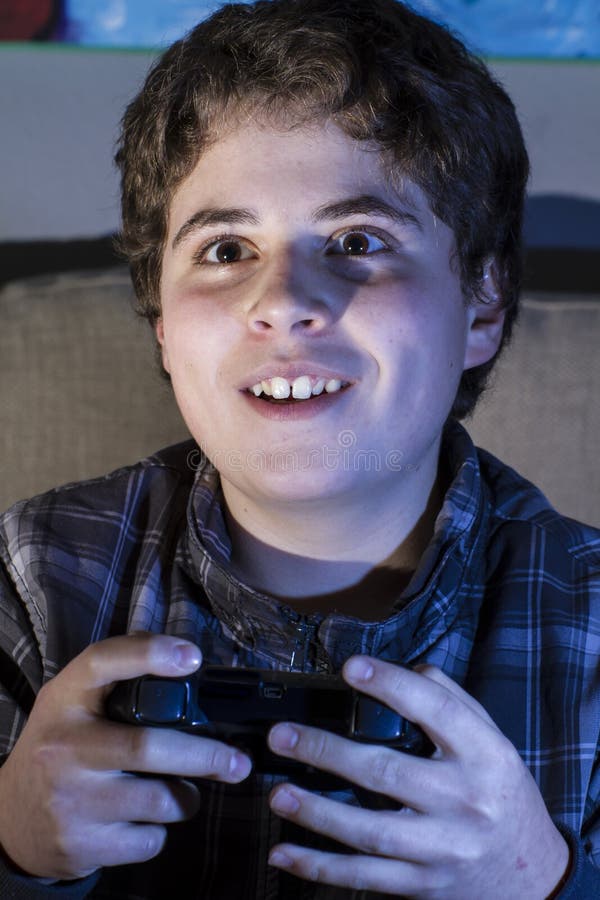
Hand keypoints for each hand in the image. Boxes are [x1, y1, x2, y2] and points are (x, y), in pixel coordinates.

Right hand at [0, 633, 251, 880]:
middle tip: (237, 762)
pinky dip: (159, 831)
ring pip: (160, 800)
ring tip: (180, 791)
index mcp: (65, 700)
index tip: (191, 657)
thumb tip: (187, 662)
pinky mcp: (80, 844)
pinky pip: (148, 839)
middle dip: (207, 757)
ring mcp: (71, 799)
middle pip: (150, 747)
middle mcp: (64, 747)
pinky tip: (143, 819)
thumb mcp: (73, 704)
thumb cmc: (61, 749)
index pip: (105, 662)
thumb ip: (120, 681)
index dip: (149, 654)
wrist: (12, 819)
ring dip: (185, 798)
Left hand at [267, 657, 569, 897]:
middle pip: (387, 773)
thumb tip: (408, 668)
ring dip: (316, 813)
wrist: (533, 878)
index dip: (392, 685)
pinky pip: (363, 877)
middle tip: (283, 736)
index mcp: (484, 755)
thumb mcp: (495, 741)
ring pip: (369, 832)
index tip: (350, 668)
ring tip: (277, 792)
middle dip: (327, 752)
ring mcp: (441, 849)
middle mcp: (463, 801)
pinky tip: (284, 853)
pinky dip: (319, 867)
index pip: (437, 711)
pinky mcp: (422, 885)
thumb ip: (455, 701)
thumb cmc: (503, 795)